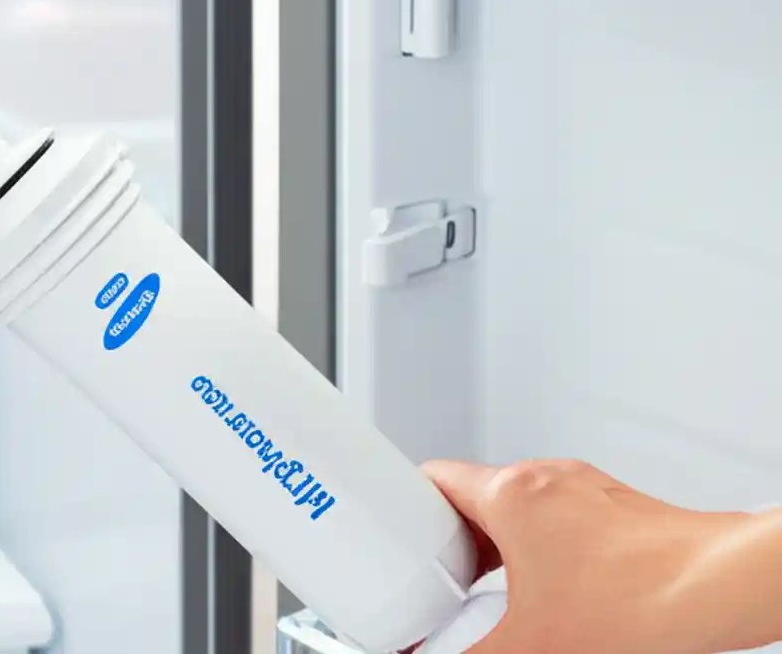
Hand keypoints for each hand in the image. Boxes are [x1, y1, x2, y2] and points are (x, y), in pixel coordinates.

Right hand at [422, 459, 764, 653]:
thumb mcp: (531, 644)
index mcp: (510, 494)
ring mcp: (582, 489)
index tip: (394, 532)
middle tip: (439, 577)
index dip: (402, 504)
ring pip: (516, 507)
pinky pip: (555, 517)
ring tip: (493, 590)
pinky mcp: (613, 506)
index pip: (431, 476)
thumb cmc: (643, 599)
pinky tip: (550, 590)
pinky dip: (538, 547)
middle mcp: (544, 479)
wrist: (719, 588)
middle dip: (450, 539)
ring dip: (497, 545)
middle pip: (470, 495)